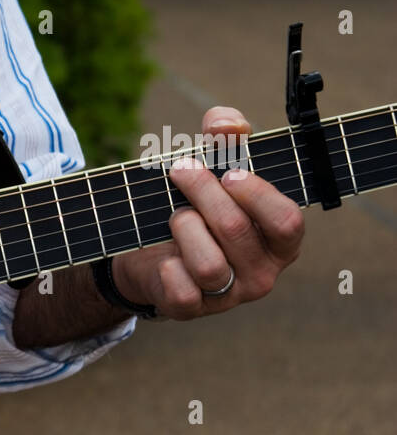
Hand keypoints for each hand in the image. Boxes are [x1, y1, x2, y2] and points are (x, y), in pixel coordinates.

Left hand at [113, 106, 304, 319]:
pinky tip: (165, 257)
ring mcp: (228, 296)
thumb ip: (226, 135)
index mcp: (280, 240)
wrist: (147, 252)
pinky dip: (168, 269)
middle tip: (181, 171)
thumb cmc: (195, 204)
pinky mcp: (191, 310)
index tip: (228, 173)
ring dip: (184, 228)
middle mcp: (262, 272)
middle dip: (203, 193)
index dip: (256, 194)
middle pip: (236, 231)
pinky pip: (182, 292)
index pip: (286, 221)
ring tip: (176, 217)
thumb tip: (227, 125)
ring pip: (210, 264)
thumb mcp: (213, 164)